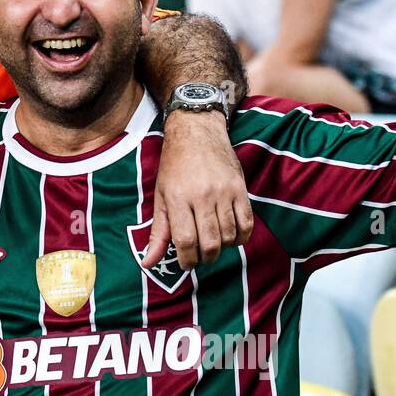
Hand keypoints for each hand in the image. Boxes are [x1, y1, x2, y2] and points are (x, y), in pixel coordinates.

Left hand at [145, 109, 253, 270]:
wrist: (197, 132)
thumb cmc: (174, 166)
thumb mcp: (161, 196)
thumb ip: (158, 232)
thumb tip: (148, 263)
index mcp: (178, 198)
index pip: (186, 241)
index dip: (187, 260)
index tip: (185, 263)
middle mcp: (202, 195)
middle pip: (210, 243)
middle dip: (204, 258)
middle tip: (199, 257)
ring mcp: (224, 192)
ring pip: (229, 236)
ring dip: (222, 249)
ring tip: (212, 245)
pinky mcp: (240, 188)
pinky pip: (247, 223)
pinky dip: (241, 237)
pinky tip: (231, 238)